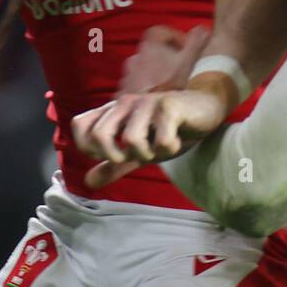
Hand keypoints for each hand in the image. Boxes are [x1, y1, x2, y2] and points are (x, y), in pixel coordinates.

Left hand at [72, 89, 227, 188]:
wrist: (205, 107)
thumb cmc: (169, 129)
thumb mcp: (139, 151)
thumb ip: (114, 166)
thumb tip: (88, 182)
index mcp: (114, 111)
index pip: (80, 125)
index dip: (88, 147)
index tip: (111, 156)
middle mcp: (126, 103)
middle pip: (99, 136)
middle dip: (115, 156)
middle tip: (134, 157)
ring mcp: (147, 103)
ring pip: (130, 140)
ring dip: (146, 154)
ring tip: (157, 149)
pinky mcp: (169, 107)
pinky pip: (161, 140)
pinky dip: (168, 149)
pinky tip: (175, 142)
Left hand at [118, 24, 211, 94]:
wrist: (153, 119)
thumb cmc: (174, 87)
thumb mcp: (191, 61)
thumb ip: (196, 41)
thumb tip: (202, 29)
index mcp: (149, 46)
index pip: (160, 32)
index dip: (175, 37)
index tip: (186, 48)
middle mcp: (134, 59)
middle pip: (151, 52)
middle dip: (165, 58)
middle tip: (180, 70)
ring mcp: (127, 78)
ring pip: (143, 70)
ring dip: (155, 74)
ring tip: (170, 88)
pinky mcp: (123, 97)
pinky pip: (135, 87)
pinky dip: (145, 89)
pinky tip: (157, 100)